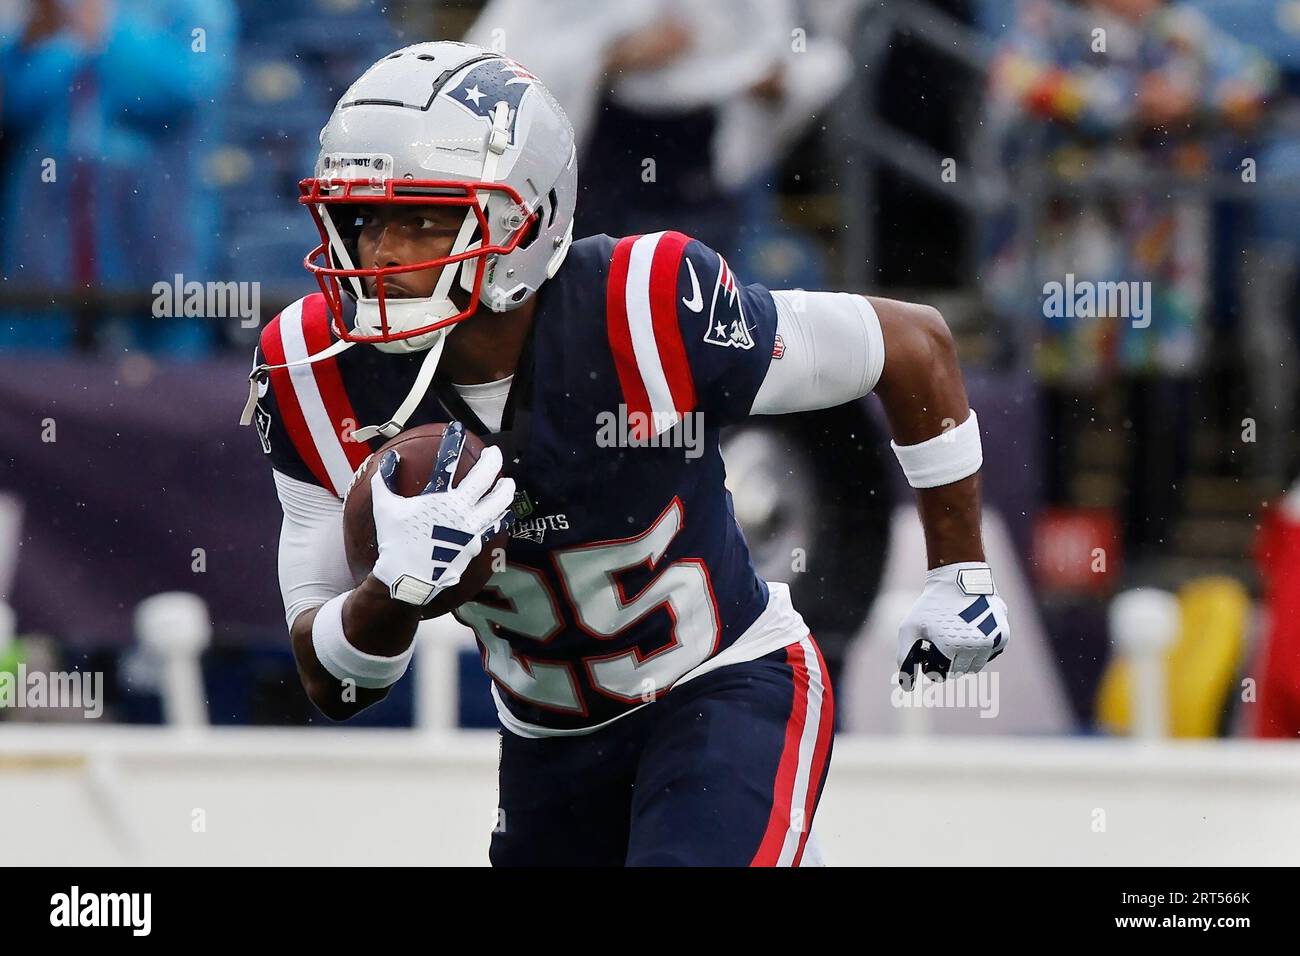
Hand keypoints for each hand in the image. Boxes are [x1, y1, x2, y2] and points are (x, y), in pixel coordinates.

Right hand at [369, 423, 515, 605]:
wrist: (409, 578)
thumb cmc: (395, 541)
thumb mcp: (385, 507)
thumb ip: (385, 480)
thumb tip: (389, 458)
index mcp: (440, 500)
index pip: (449, 462)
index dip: (453, 441)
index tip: (457, 428)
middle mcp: (462, 512)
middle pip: (485, 479)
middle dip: (492, 460)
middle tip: (494, 453)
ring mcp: (472, 529)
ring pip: (498, 504)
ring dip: (505, 489)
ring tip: (507, 482)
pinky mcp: (476, 545)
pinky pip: (493, 527)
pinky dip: (500, 517)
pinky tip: (504, 513)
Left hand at [896, 561, 1008, 689]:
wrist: (960, 578)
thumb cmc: (931, 604)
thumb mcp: (910, 628)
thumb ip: (905, 657)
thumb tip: (908, 687)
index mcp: (952, 648)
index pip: (941, 674)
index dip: (932, 663)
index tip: (929, 648)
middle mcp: (976, 647)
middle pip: (960, 671)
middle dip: (949, 661)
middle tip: (942, 640)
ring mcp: (992, 642)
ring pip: (977, 665)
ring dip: (966, 657)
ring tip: (956, 635)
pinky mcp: (1003, 636)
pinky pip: (990, 653)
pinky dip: (981, 648)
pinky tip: (971, 629)